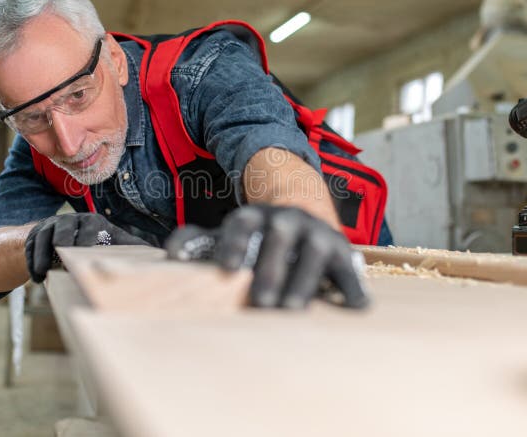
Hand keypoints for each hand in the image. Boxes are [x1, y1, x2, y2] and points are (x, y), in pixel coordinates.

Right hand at [25, 212, 148, 281]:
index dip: (87, 238)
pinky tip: (37, 278)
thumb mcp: (113, 242)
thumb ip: (132, 248)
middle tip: (63, 261)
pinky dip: (32, 262)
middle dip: (62, 243)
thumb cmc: (95, 242)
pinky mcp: (34, 235)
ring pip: (43, 237)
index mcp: (92, 222)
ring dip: (42, 256)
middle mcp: (70, 220)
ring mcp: (50, 226)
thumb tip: (161, 255)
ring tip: (43, 273)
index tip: (84, 252)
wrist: (64, 236)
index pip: (90, 226)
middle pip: (63, 227)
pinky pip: (30, 246)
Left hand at [165, 204, 368, 308]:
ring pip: (313, 253)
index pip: (242, 222)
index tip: (226, 268)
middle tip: (261, 302)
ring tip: (292, 310)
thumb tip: (172, 254)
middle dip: (271, 269)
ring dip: (304, 280)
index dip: (233, 242)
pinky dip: (353, 288)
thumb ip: (198, 243)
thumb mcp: (230, 236)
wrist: (306, 217)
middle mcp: (288, 219)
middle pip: (279, 238)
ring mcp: (318, 232)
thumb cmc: (259, 240)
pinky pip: (350, 270)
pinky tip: (354, 308)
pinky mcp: (344, 251)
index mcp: (256, 215)